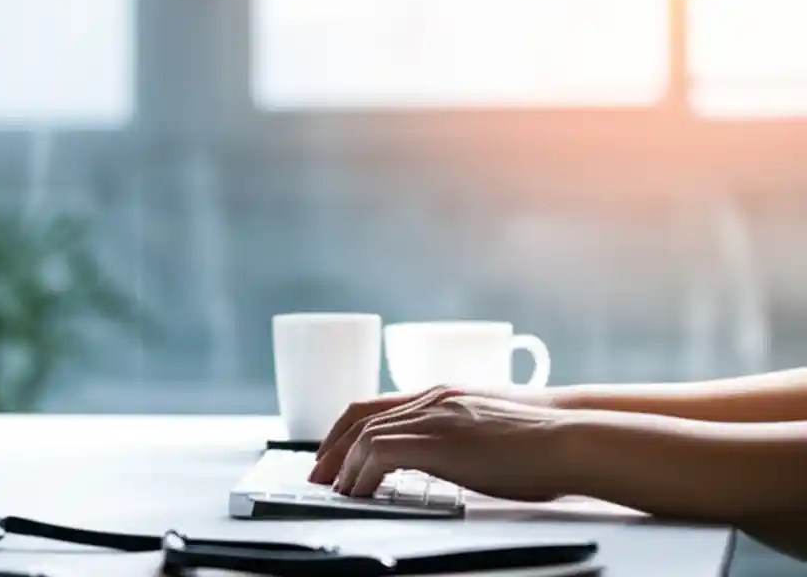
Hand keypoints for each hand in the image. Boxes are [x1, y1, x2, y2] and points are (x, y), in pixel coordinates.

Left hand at [310, 385, 555, 483]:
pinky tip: (359, 493)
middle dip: (333, 447)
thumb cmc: (539, 442)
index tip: (332, 453)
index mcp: (440, 395)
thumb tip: (444, 460)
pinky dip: (362, 474)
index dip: (346, 429)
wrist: (568, 437)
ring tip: (335, 490)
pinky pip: (380, 454)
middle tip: (319, 476)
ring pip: (365, 435)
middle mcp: (430, 398)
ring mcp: (433, 416)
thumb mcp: (486, 430)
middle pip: (359, 416)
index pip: (374, 404)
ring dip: (343, 465)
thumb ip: (457, 435)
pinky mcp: (438, 440)